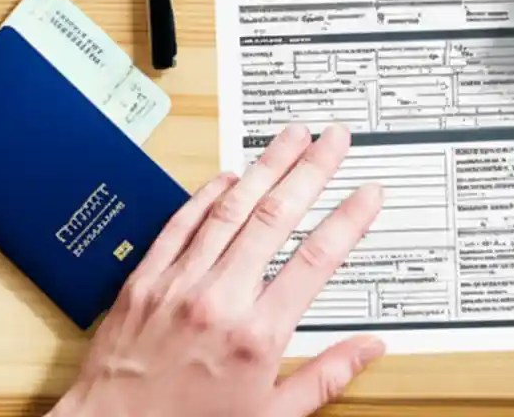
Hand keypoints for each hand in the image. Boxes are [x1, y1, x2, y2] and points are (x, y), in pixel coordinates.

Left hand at [49, 124, 384, 416]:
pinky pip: (179, 224)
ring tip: (290, 136)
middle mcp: (219, 302)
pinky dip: (206, 195)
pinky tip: (229, 175)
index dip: (349, 220)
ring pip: (230, 210)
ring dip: (265, 167)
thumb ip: (324, 378)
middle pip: (276, 218)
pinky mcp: (144, 281)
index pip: (317, 261)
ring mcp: (178, 286)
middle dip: (311, 171)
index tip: (368, 194)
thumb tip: (369, 351)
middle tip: (333, 139)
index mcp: (257, 337)